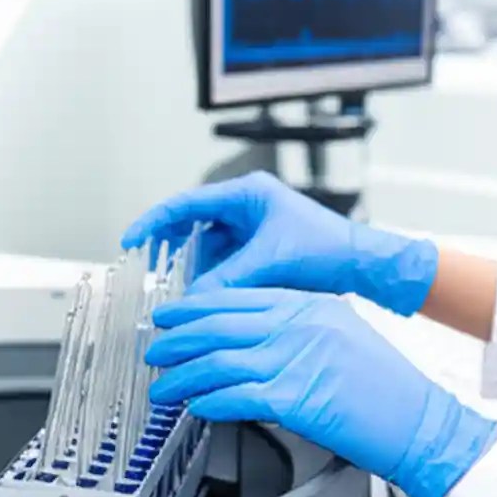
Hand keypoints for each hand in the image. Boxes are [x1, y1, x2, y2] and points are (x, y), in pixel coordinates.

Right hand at [122, 171, 438, 315]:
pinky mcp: (264, 253)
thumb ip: (226, 281)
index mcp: (247, 194)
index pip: (186, 204)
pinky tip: (206, 301)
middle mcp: (248, 207)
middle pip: (194, 227)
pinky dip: (215, 282)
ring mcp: (256, 230)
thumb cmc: (329, 249)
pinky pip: (228, 266)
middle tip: (149, 273)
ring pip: (210, 251)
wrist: (366, 267)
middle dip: (172, 251)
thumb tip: (191, 303)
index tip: (130, 241)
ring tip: (179, 295)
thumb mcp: (269, 262)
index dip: (154, 223)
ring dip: (196, 272)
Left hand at [144, 288, 496, 496]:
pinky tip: (194, 407)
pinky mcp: (295, 398)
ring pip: (219, 361)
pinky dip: (208, 402)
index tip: (174, 315)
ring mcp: (296, 359)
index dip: (198, 307)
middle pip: (220, 325)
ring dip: (183, 375)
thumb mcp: (344, 335)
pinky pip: (234, 397)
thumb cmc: (386, 387)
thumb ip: (300, 328)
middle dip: (179, 338)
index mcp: (311, 305)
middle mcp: (300, 325)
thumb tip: (253, 339)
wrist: (417, 420)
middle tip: (156, 348)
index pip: (240, 298)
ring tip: (163, 387)